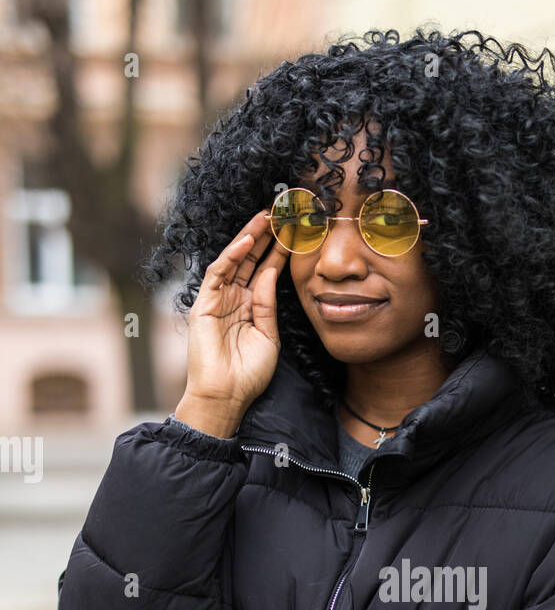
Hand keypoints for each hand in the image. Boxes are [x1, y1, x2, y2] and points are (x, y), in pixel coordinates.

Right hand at [177, 210, 289, 437]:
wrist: (226, 396)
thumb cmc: (248, 374)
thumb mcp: (268, 336)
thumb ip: (268, 304)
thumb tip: (271, 273)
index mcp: (250, 307)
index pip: (265, 271)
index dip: (279, 251)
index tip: (296, 232)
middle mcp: (233, 299)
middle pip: (250, 259)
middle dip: (266, 236)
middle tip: (282, 213)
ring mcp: (217, 299)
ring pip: (234, 259)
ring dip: (250, 237)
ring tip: (267, 217)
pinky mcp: (203, 303)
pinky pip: (218, 272)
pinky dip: (232, 255)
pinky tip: (248, 240)